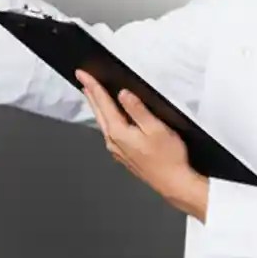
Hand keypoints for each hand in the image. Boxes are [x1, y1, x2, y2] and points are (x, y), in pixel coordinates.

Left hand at [76, 70, 209, 221]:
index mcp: (119, 132)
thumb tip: (123, 94)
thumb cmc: (169, 157)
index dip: (93, 86)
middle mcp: (114, 142)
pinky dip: (106, 119)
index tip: (83, 74)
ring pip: (103, 122)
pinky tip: (108, 117)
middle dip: (90, 94)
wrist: (174, 183)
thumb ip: (137, 110)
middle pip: (99, 112)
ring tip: (92, 94)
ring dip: (97, 106)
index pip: (103, 103)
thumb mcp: (156, 128)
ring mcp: (117, 150)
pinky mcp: (124, 155)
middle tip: (83, 79)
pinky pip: (109, 131)